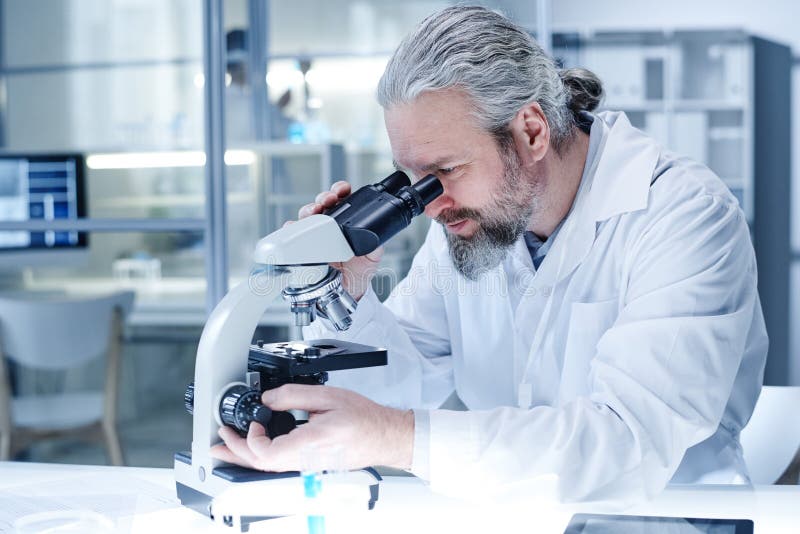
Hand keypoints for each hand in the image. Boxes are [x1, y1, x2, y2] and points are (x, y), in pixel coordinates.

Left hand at [210, 384, 413, 471]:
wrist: (384, 436)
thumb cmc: (365, 419)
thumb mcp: (328, 396)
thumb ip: (295, 395)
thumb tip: (268, 398)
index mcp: (311, 442)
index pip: (267, 453)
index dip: (251, 439)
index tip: (253, 420)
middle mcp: (306, 460)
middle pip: (260, 465)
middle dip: (233, 452)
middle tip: (217, 440)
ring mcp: (307, 466)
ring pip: (267, 467)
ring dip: (244, 455)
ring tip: (226, 445)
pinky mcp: (309, 465)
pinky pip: (278, 465)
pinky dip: (260, 456)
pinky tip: (253, 448)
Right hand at [295, 181, 382, 300]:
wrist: (348, 293)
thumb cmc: (358, 272)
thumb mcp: (371, 258)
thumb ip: (375, 246)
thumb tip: (376, 238)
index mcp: (345, 224)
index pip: (341, 201)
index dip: (340, 191)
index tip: (342, 190)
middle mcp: (328, 228)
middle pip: (321, 205)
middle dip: (323, 198)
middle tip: (328, 200)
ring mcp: (314, 238)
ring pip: (306, 217)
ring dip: (308, 210)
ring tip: (314, 211)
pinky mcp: (302, 251)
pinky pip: (292, 237)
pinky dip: (290, 230)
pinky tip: (293, 227)